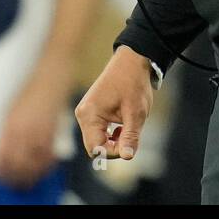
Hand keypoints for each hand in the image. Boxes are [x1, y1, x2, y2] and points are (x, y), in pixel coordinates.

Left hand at [0, 62, 71, 188]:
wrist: (49, 78)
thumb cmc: (27, 92)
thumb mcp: (10, 112)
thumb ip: (5, 132)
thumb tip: (0, 153)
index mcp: (10, 128)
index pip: (2, 159)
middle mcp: (25, 133)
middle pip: (17, 166)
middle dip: (13, 177)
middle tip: (10, 181)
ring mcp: (40, 134)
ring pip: (34, 165)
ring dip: (29, 175)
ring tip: (25, 180)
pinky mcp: (53, 134)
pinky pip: (48, 157)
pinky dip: (45, 166)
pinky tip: (41, 168)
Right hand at [74, 45, 153, 161]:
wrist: (132, 61)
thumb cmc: (134, 84)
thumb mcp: (136, 113)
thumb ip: (130, 137)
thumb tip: (127, 156)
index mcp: (89, 115)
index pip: (96, 149)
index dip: (114, 152)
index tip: (130, 143)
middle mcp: (82, 114)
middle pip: (95, 146)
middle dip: (113, 146)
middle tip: (130, 134)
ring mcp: (85, 113)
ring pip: (97, 140)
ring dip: (113, 140)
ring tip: (127, 126)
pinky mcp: (90, 111)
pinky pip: (97, 132)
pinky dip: (110, 134)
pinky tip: (121, 125)